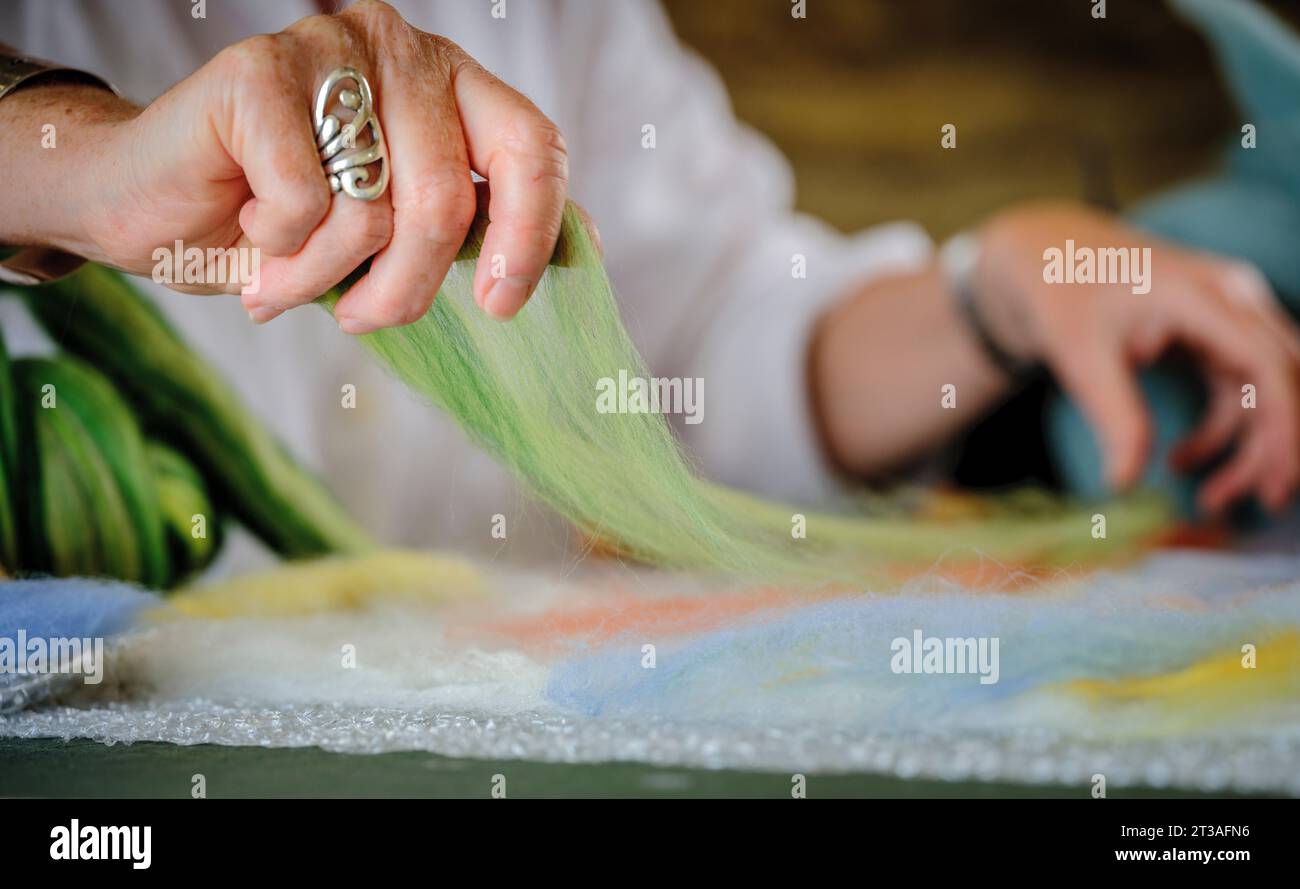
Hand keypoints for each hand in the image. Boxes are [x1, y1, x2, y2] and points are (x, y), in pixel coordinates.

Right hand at [55, 0, 569, 328]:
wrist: (158, 203)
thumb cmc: (289, 223)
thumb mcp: (401, 232)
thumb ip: (484, 224)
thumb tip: (583, 247)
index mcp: (454, 84)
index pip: (533, 146)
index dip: (530, 233)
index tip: (500, 306)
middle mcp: (401, 52)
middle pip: (446, 199)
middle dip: (404, 289)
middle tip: (363, 319)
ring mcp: (329, 49)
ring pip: (371, 209)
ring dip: (326, 277)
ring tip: (287, 277)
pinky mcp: (255, 70)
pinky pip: (302, 200)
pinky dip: (276, 246)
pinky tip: (247, 227)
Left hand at [971, 202, 1299, 514]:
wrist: (1045, 255)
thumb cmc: (1061, 293)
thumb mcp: (1080, 356)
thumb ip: (1113, 416)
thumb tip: (1124, 483)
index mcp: (1200, 295)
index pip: (1267, 363)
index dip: (1283, 426)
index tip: (1274, 482)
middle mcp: (1229, 297)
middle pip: (1281, 378)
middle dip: (1276, 446)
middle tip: (1257, 504)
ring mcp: (1228, 313)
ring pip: (1265, 390)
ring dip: (1247, 449)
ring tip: (1210, 503)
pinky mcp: (1216, 333)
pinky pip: (1239, 389)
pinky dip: (1221, 431)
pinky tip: (1179, 461)